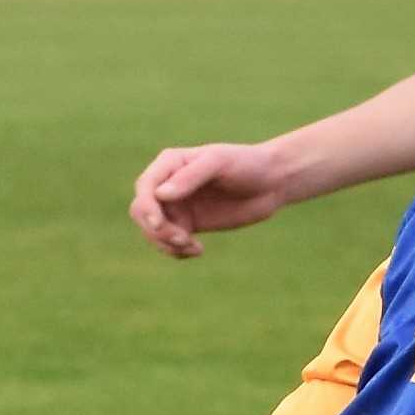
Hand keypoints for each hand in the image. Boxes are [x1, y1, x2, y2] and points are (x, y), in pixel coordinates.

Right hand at [127, 142, 295, 257]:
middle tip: (182, 239)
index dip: (146, 207)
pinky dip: (177, 251)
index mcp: (170, 164)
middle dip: (156, 229)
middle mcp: (168, 185)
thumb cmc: (247, 164)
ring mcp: (178, 206)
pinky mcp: (189, 224)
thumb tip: (161, 195)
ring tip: (193, 247)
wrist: (272, 182)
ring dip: (167, 244)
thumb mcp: (220, 163)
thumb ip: (190, 177)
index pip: (145, 187)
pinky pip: (170, 243)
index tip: (159, 224)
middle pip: (141, 211)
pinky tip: (198, 250)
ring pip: (153, 231)